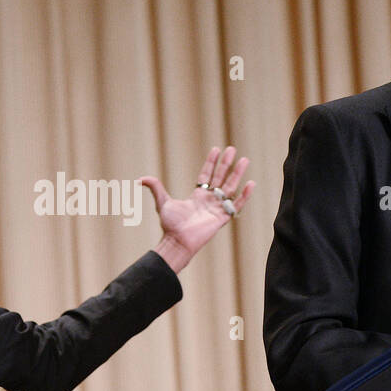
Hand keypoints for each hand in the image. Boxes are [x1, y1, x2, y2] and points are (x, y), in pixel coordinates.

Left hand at [139, 146, 253, 273]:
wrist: (177, 241)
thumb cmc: (170, 225)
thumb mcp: (162, 202)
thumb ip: (155, 188)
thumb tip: (140, 179)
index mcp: (197, 196)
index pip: (207, 175)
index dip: (211, 163)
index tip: (216, 150)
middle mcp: (209, 200)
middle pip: (221, 178)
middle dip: (226, 164)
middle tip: (232, 149)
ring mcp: (217, 208)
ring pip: (230, 188)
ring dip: (237, 174)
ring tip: (244, 160)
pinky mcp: (223, 218)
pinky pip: (236, 205)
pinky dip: (244, 195)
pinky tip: (251, 183)